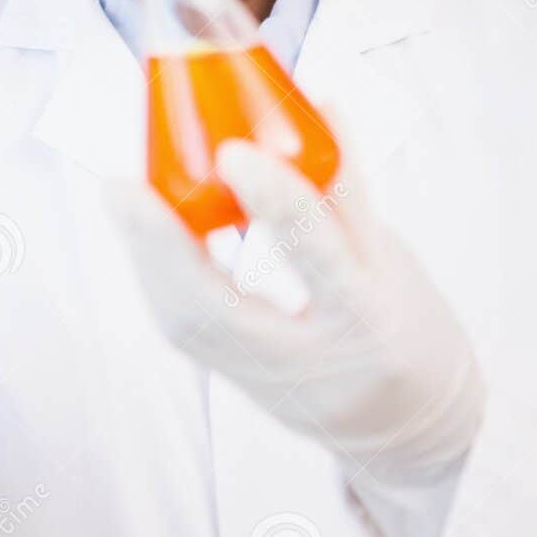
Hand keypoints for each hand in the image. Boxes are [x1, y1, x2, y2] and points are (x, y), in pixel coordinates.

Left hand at [114, 139, 483, 536]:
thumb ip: (350, 189)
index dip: (278, 204)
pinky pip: (188, 332)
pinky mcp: (241, 390)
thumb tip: (320, 102)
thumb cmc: (412, 332)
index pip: (320, 258)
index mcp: (370, 324)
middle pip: (218, 311)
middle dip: (160, 245)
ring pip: (188, 327)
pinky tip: (142, 237)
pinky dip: (160, 278)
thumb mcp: (394, 261)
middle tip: (122, 184)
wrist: (415, 434)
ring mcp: (269, 385)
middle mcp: (313, 363)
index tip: (235, 150)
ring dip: (147, 258)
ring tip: (123, 197)